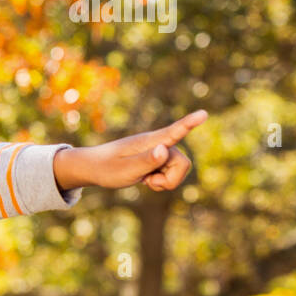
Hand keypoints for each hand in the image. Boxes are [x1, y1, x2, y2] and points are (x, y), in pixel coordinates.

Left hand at [53, 109, 206, 191]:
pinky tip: (145, 179)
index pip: (173, 132)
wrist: (92, 168)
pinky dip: (160, 182)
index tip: (203, 113)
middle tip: (148, 182)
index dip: (189, 124)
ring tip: (145, 180)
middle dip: (171, 179)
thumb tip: (165, 150)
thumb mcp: (125, 169)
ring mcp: (157, 152)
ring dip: (164, 181)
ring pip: (178, 171)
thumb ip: (146, 161)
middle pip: (182, 163)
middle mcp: (157, 144)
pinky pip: (170, 174)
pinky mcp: (156, 160)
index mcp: (149, 142)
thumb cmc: (106, 168)